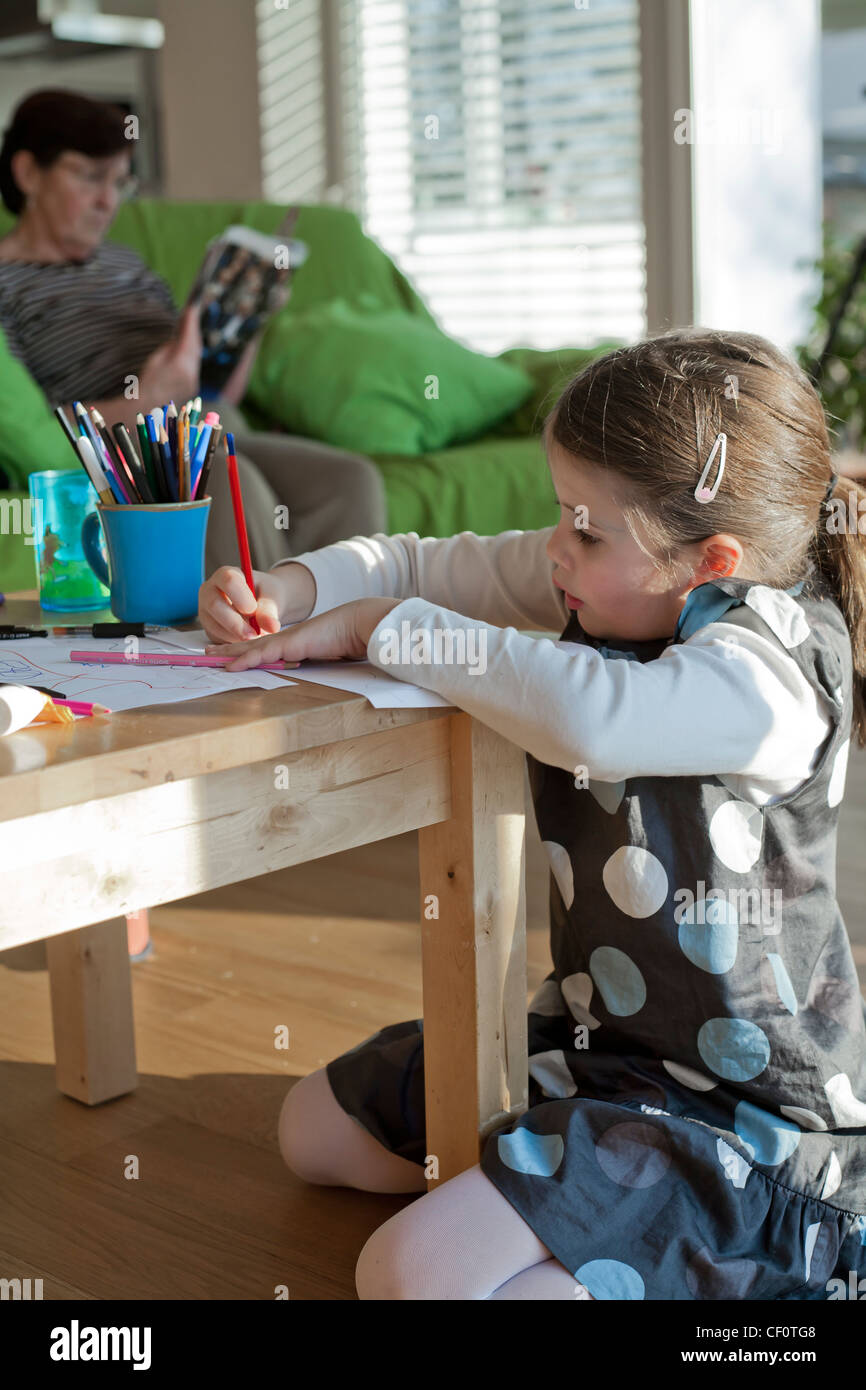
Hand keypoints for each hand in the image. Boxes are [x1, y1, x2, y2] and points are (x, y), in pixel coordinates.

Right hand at [140, 303, 201, 404]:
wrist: (146, 408)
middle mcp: (192, 374)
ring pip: (196, 357)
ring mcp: (194, 382)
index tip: (193, 307)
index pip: (190, 338)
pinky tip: (188, 348)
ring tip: (190, 328)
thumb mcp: (157, 360)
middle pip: (196, 347)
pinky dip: (192, 355)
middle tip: (192, 314)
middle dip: (194, 331)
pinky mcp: (192, 387)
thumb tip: (181, 338)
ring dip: (194, 342)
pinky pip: (194, 366)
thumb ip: (172, 348)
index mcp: (182, 365)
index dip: (191, 322)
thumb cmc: (146, 384)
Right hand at [198, 566, 285, 642]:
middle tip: (254, 634)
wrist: (262, 603)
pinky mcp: (208, 628)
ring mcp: (206, 610)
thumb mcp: (271, 597)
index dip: (241, 598)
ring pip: (214, 626)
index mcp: (226, 574)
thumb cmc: (265, 594)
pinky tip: (247, 639)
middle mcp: (210, 590)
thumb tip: (272, 627)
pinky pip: (217, 638)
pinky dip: (234, 643)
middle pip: (215, 605)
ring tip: (256, 636)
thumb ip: (269, 609)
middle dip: (235, 624)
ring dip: (236, 636)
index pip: (228, 581)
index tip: (253, 610)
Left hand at [204, 597, 400, 669]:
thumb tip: (323, 668)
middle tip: (208, 652)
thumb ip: (320, 660)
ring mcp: (284, 641)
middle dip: (227, 649)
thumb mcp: (329, 654)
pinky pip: (260, 655)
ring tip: (208, 655)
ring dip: (227, 653)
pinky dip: (243, 661)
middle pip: (250, 645)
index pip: (264, 647)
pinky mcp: (287, 645)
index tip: (231, 655)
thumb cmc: (348, 639)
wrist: (356, 624)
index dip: (245, 650)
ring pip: (249, 648)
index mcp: (293, 643)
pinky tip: (228, 667)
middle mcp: (285, 640)